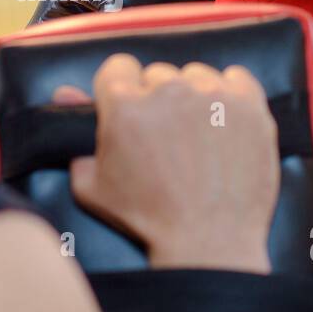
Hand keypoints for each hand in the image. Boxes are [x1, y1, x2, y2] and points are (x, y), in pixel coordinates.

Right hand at [54, 54, 277, 271]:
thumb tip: (64, 94)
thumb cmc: (147, 221)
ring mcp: (212, 96)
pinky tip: (224, 122)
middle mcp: (168, 93)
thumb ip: (76, 137)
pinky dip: (230, 95)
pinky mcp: (249, 106)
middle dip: (158, 99)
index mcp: (125, 108)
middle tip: (165, 135)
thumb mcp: (93, 187)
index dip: (122, 88)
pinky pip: (236, 78)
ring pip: (196, 76)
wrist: (209, 244)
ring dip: (194, 97)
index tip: (131, 108)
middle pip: (157, 74)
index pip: (118, 67)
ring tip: (197, 135)